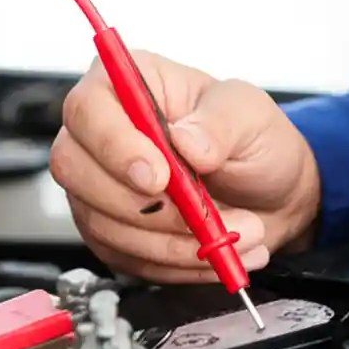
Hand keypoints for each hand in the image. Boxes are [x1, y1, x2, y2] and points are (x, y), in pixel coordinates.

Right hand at [50, 51, 320, 282]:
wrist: (273, 193)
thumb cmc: (255, 140)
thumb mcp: (251, 116)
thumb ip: (221, 124)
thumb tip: (186, 142)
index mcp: (130, 84)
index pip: (88, 108)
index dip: (114, 145)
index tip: (158, 177)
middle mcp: (103, 133)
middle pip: (76, 169)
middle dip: (144, 206)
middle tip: (203, 217)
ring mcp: (100, 186)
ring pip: (102, 223)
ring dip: (172, 242)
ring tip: (234, 236)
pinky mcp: (112, 232)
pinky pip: (125, 257)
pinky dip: (175, 264)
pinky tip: (216, 254)